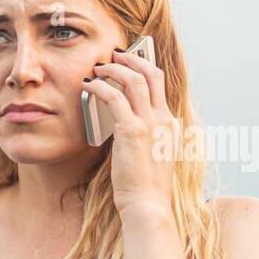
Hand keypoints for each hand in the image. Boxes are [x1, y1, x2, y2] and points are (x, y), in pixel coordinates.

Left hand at [83, 48, 179, 215]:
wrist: (148, 204)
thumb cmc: (145, 187)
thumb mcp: (151, 156)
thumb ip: (145, 137)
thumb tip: (125, 125)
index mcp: (170, 124)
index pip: (160, 85)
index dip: (144, 68)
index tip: (129, 61)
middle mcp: (163, 119)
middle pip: (151, 74)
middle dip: (132, 59)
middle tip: (113, 55)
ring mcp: (150, 123)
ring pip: (134, 80)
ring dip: (113, 69)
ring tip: (97, 68)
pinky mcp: (132, 131)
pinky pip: (115, 98)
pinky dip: (100, 87)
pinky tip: (88, 87)